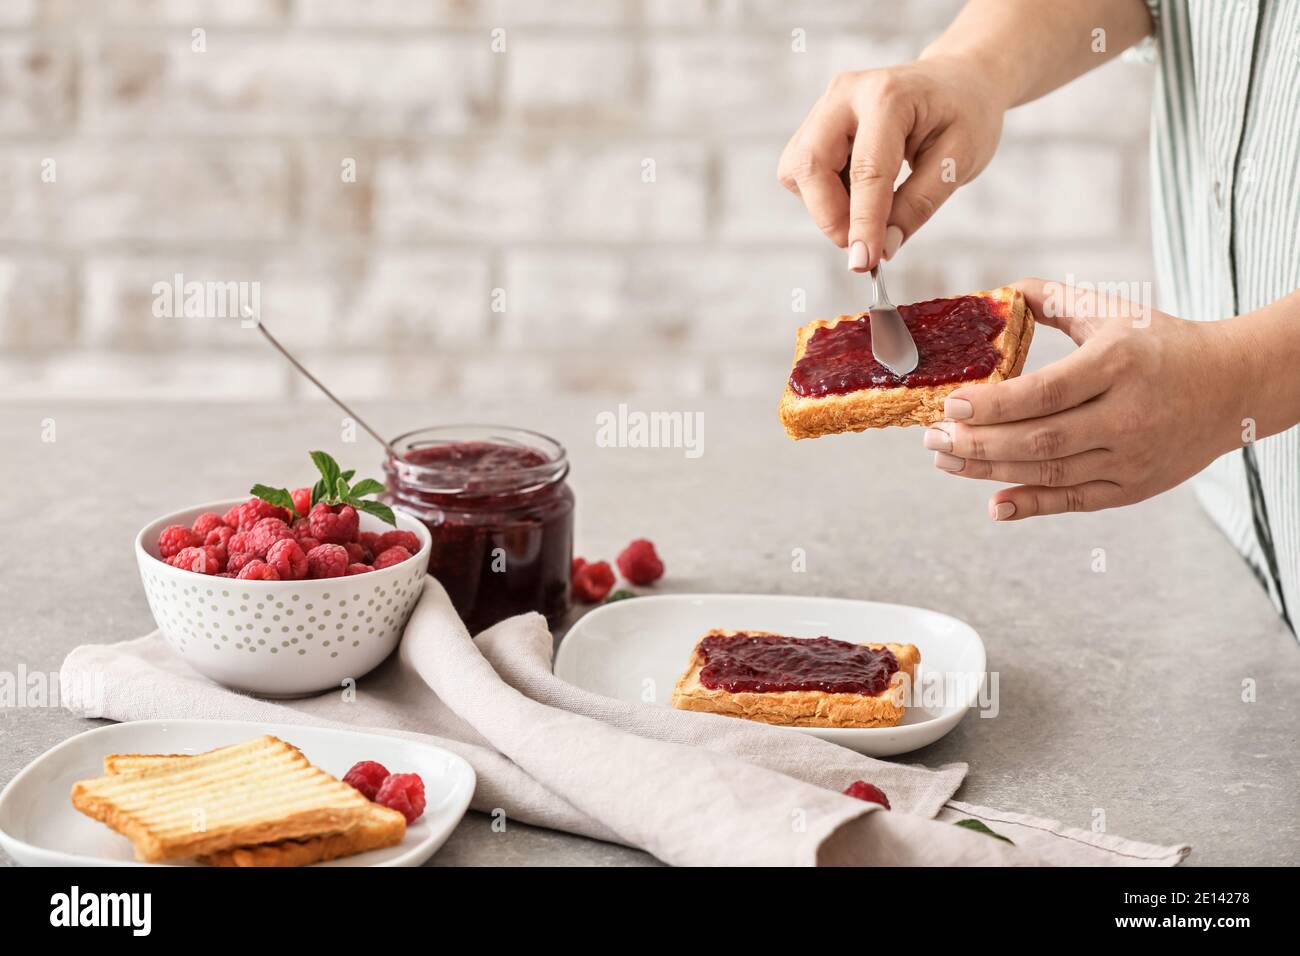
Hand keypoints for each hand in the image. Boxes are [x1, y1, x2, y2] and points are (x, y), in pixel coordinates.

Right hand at [777, 55, 1006, 269]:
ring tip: (871, 208)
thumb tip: (881, 248)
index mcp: (888, 96)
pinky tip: (859, 191)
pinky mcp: (816, 123)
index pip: (867, 171)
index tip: (864, 263)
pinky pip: (802, 171)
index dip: (862, 223)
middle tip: (862, 244)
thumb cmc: (963, 114)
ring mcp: (826, 106)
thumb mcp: (959, 161)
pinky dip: (825, 194)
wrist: (957, 80)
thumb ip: (918, 205)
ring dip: (827, 206)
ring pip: (799, 171)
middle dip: (830, 216)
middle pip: (810, 164)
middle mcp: (846, 94)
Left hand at [923, 278, 1252, 520]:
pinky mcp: (1133, 487)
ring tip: (946, 459)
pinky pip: (1074, 501)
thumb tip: (1000, 292)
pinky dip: (1031, 505)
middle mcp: (1126, 415)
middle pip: (1039, 439)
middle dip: (977, 443)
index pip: (1044, 392)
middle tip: (931, 438)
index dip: (993, 405)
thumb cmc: (1162, 345)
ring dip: (989, 470)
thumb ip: (1054, 302)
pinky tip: (993, 503)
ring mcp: (1131, 457)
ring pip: (1050, 472)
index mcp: (1118, 365)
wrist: (1232, 386)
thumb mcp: (1113, 314)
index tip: (949, 404)